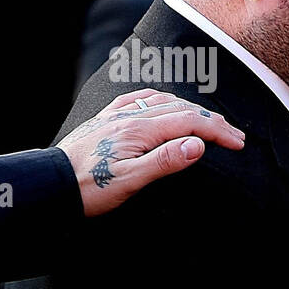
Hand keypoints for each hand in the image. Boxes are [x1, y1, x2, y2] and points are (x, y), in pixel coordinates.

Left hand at [58, 89, 245, 216]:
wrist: (50, 184)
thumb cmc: (89, 188)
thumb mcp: (130, 180)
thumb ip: (165, 161)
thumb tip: (198, 146)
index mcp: (140, 129)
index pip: (190, 123)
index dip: (218, 132)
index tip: (238, 143)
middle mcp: (130, 116)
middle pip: (182, 110)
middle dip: (213, 122)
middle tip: (235, 135)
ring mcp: (118, 116)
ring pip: (164, 102)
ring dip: (192, 110)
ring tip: (209, 122)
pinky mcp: (108, 120)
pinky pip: (139, 100)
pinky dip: (162, 100)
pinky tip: (164, 104)